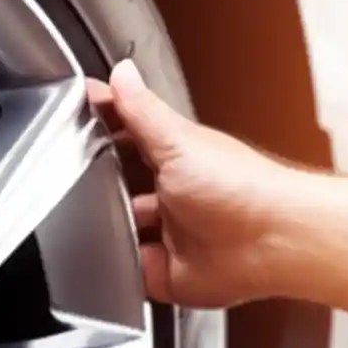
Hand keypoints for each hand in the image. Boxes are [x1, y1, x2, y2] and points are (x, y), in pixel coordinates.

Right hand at [89, 61, 301, 307]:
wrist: (270, 243)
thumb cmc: (242, 188)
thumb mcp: (178, 140)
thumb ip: (142, 111)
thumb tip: (121, 73)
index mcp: (178, 159)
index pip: (131, 139)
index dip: (105, 132)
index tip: (76, 123)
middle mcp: (174, 197)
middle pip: (121, 192)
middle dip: (103, 192)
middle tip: (83, 186)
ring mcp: (172, 236)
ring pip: (123, 235)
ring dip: (112, 234)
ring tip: (104, 227)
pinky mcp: (169, 274)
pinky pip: (133, 274)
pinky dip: (122, 271)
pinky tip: (122, 261)